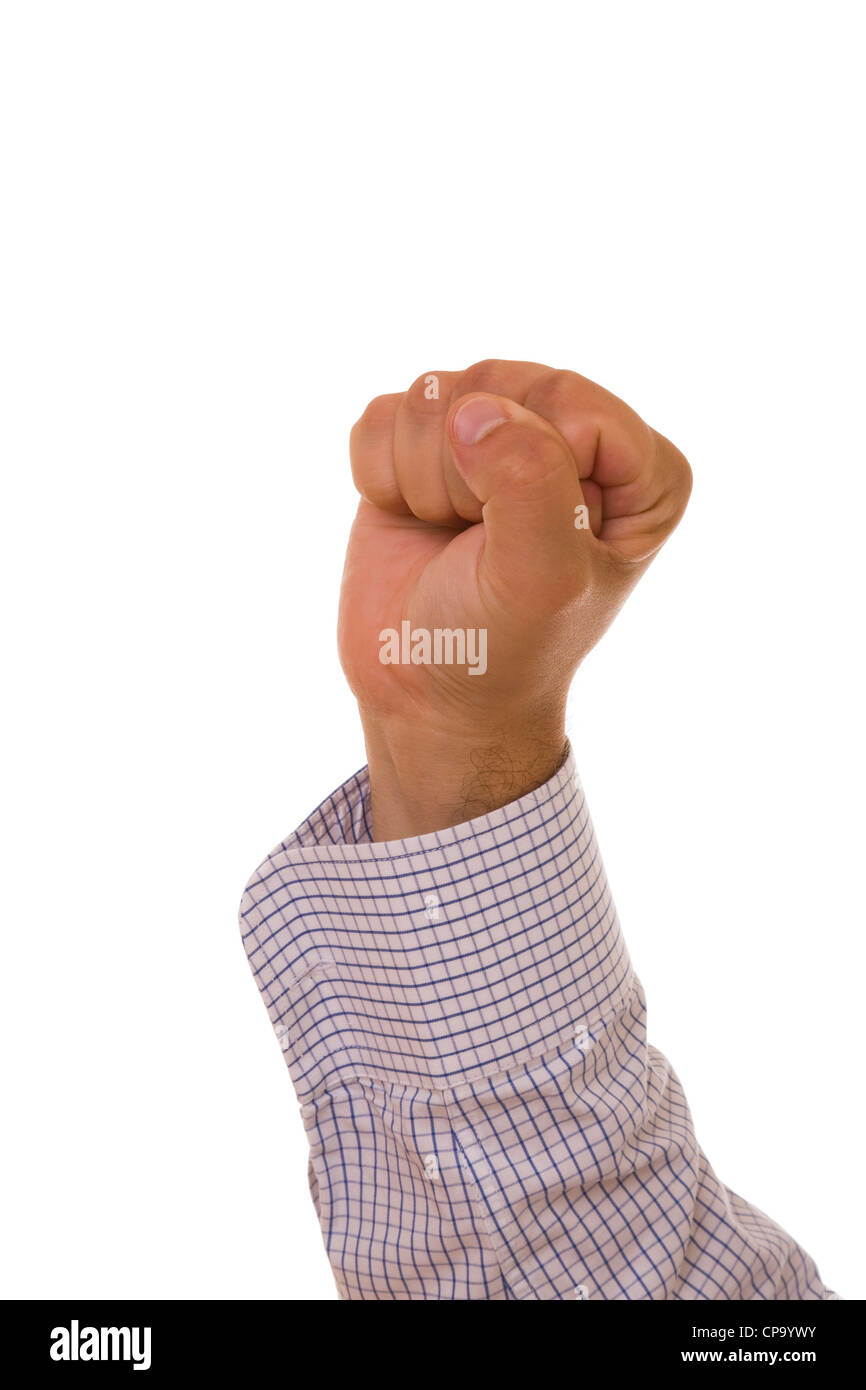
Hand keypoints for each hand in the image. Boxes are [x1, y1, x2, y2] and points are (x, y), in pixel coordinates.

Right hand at [338, 358, 691, 837]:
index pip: (572, 401)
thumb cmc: (502, 648)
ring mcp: (496, 435)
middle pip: (495, 383)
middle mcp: (572, 436)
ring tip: (448, 538)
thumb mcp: (540, 580)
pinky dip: (381, 478)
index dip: (527, 465)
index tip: (519, 541)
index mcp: (639, 468)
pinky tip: (411, 522)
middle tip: (476, 544)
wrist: (428, 695)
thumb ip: (531, 485)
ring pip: (433, 394)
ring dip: (421, 480)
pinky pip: (381, 416)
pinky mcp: (425, 445)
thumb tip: (476, 411)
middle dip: (466, 472)